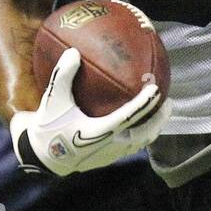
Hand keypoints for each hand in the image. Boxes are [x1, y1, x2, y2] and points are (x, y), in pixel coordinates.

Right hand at [10, 48, 169, 175]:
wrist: (42, 158)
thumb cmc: (48, 127)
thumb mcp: (52, 100)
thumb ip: (63, 76)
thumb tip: (73, 52)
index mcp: (99, 131)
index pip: (129, 116)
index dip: (145, 102)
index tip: (157, 89)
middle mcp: (110, 145)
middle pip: (145, 133)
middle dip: (159, 118)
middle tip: (169, 101)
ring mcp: (112, 154)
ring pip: (141, 142)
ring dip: (154, 127)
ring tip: (161, 112)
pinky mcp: (109, 158)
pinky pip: (132, 145)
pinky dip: (141, 132)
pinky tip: (141, 122)